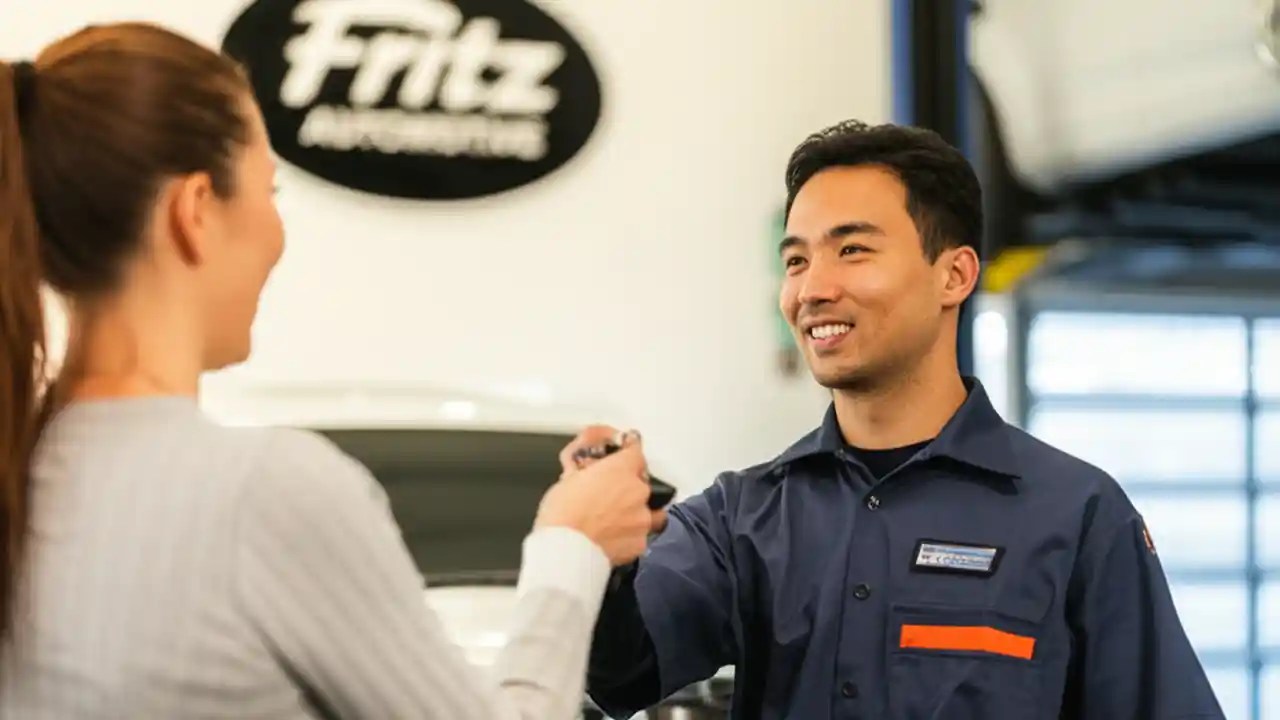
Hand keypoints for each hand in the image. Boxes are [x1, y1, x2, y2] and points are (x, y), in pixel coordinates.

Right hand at [537, 431, 665, 565]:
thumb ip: (583, 472)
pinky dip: (630, 536)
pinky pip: (640, 536)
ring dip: (634, 513)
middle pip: (642, 483)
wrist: (565, 550)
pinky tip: (614, 539)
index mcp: (620, 469)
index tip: (628, 451)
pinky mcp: (640, 543)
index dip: (629, 452)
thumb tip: (582, 472)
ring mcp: (642, 518)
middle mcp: (637, 491)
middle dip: (628, 488)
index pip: (635, 451)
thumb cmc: (561, 516)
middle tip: (609, 495)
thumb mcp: (566, 481)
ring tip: (616, 520)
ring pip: (648, 511)